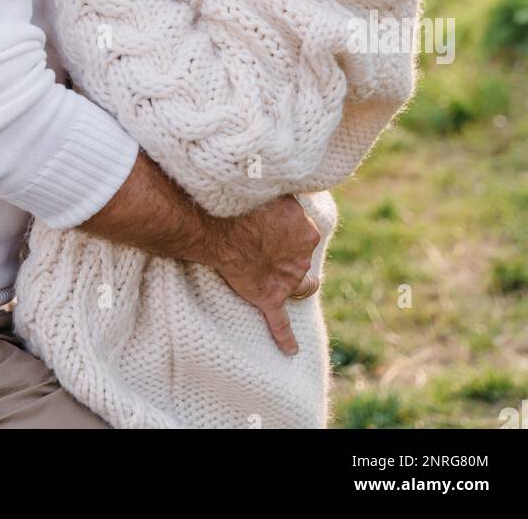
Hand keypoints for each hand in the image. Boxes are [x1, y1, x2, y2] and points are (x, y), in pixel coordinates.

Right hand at [212, 195, 321, 355]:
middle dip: (294, 252)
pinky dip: (286, 338)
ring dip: (302, 285)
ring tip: (307, 286)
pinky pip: (280, 324)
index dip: (293, 226)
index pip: (305, 229)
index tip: (279, 221)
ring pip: (301, 286)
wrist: (220, 226)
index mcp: (306, 231)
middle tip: (274, 243)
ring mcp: (286, 280)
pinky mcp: (268, 298)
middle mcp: (301, 258)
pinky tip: (291, 350)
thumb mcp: (271, 187)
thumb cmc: (244, 201)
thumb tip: (286, 178)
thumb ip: (283, 189)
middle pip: (302, 256)